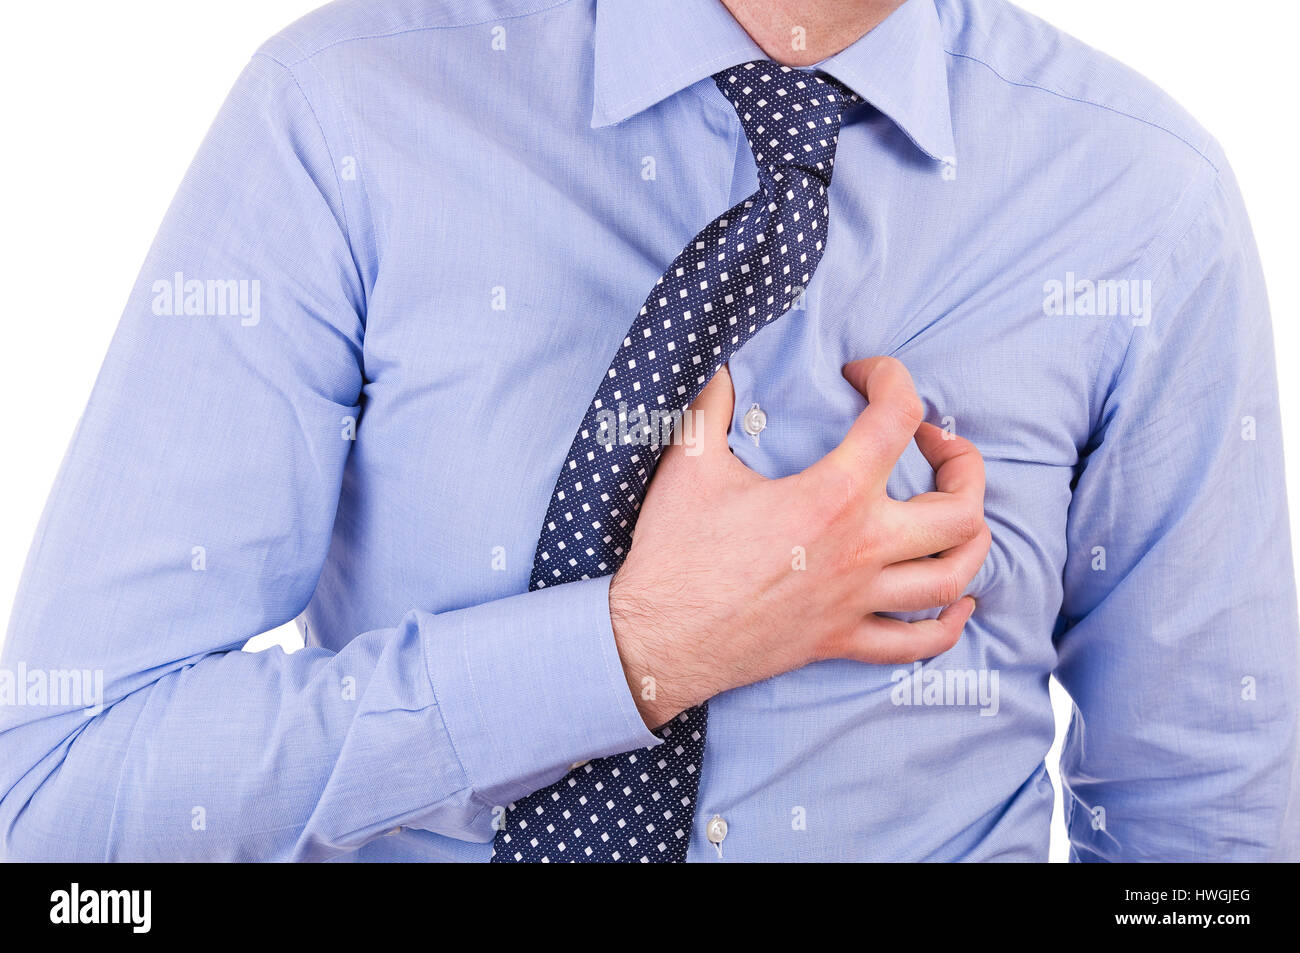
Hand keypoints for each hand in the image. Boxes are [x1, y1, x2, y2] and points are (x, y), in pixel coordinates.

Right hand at [610, 357, 988, 728]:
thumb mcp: (688, 462)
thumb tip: (723, 363)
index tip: (863, 375)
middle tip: (938, 444)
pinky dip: (948, 624)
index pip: (896, 420)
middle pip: (960, 509)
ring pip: (954, 577)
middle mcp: (860, 551)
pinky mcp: (841, 642)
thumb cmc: (673, 552)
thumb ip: (713, 403)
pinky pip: (917, 644)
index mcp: (830, 498)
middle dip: (965, 464)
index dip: (891, 379)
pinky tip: (956, 602)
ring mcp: (856, 602)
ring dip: (973, 540)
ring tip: (960, 514)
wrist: (655, 639)